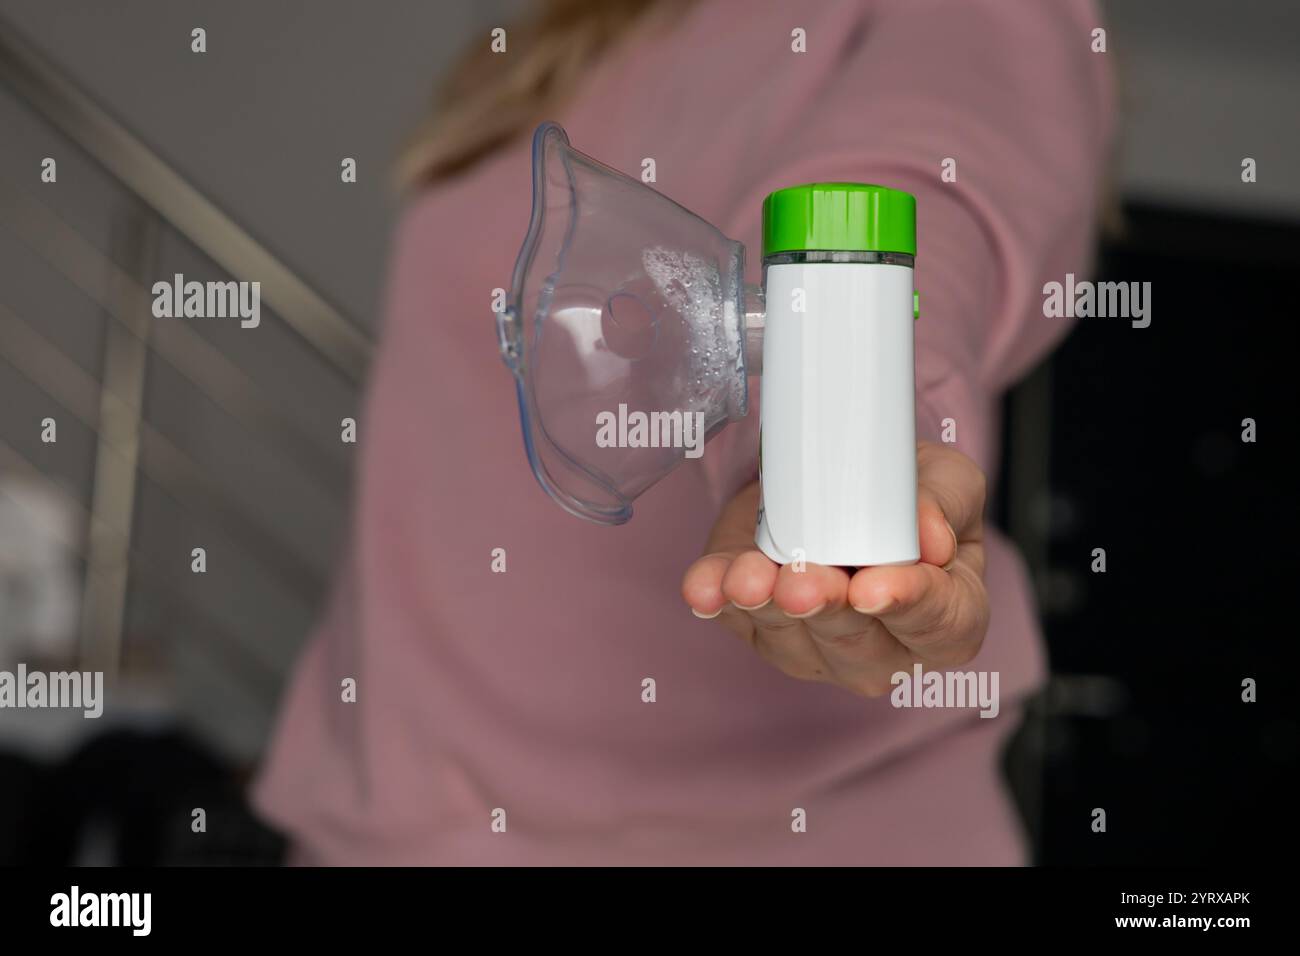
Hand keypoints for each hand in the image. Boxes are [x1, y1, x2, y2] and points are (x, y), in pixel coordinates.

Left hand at [681, 441, 988, 695]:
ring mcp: (816, 648)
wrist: (840, 478)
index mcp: (948, 617)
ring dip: (764, 607)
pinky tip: (706, 585)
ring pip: (788, 641)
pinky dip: (717, 598)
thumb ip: (944, 502)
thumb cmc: (908, 494)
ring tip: (748, 575)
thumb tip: (930, 539)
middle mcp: (884, 649)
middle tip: (802, 582)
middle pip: (856, 646)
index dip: (907, 607)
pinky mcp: (759, 629)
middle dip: (823, 611)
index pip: (939, 625)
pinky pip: (734, 620)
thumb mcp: (945, 479)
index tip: (871, 588)